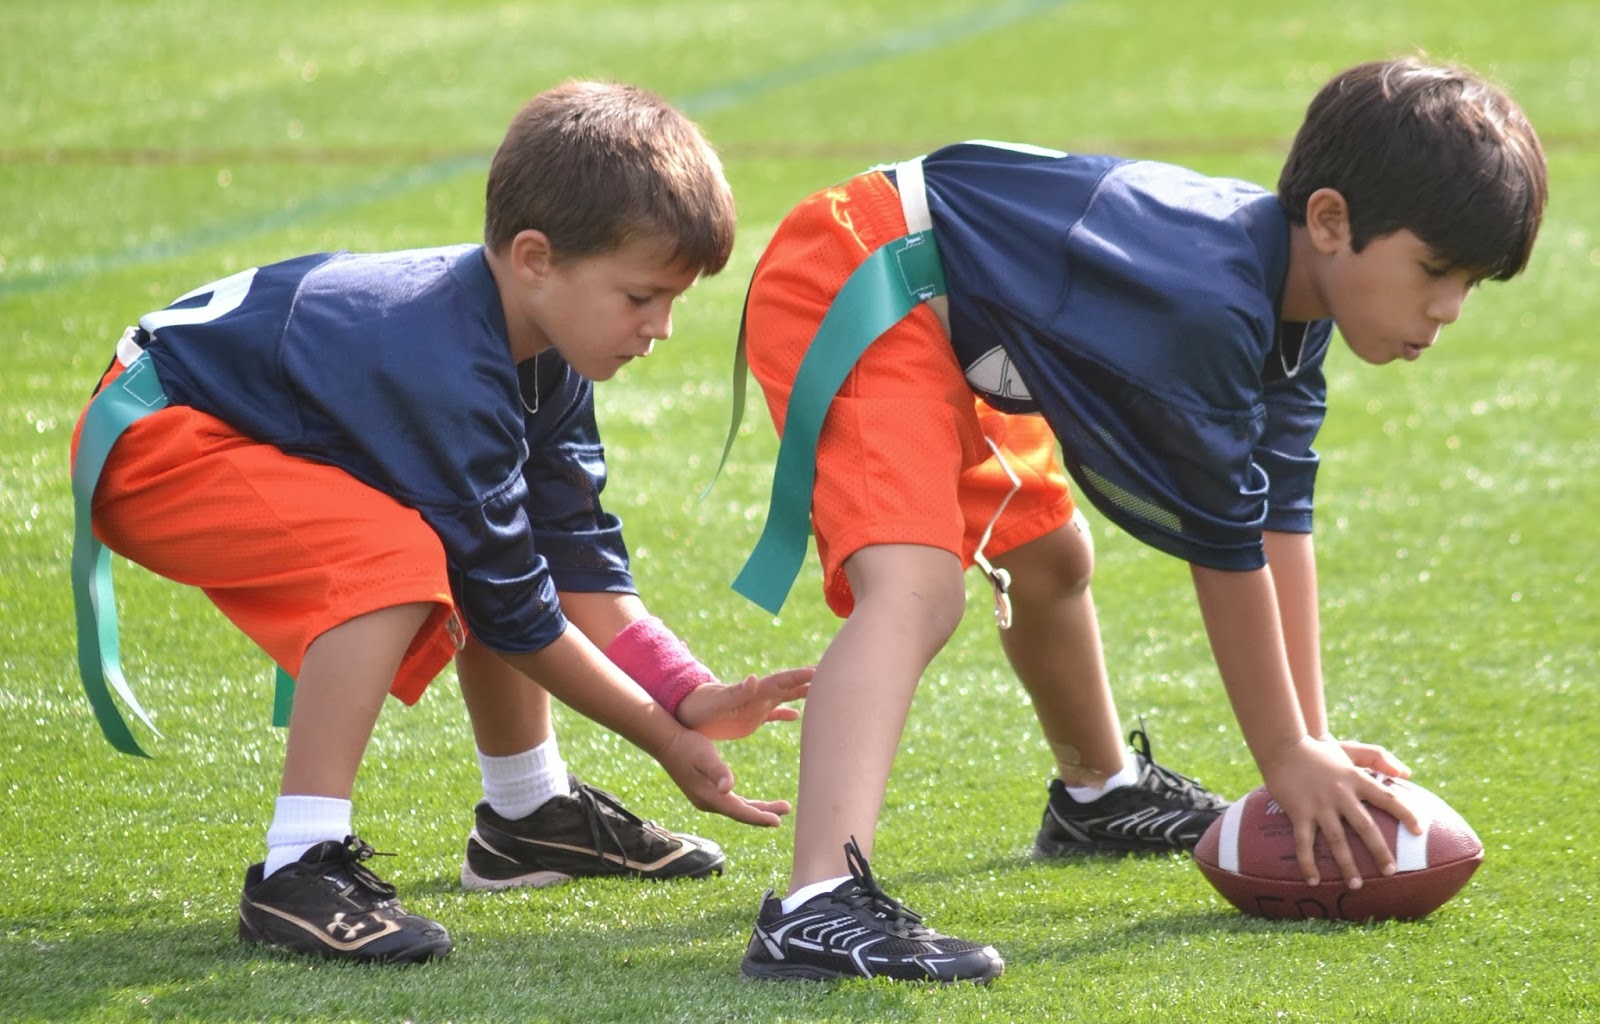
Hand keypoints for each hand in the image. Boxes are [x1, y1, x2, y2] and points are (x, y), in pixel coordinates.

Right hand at [654, 727, 792, 826]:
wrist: (666, 742)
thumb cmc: (687, 745)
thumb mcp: (705, 755)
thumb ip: (718, 771)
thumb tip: (728, 789)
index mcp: (709, 796)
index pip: (740, 812)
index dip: (760, 818)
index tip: (778, 821)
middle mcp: (708, 802)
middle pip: (742, 813)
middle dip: (765, 814)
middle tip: (787, 809)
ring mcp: (706, 799)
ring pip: (738, 809)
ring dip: (758, 810)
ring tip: (780, 808)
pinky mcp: (706, 793)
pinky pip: (731, 804)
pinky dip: (746, 805)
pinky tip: (756, 804)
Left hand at [674, 666, 812, 739]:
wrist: (684, 712)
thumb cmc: (698, 707)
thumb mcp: (716, 702)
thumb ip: (735, 692)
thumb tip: (753, 678)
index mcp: (752, 692)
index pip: (781, 681)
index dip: (800, 676)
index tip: (819, 671)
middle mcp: (758, 696)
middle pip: (789, 685)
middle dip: (809, 679)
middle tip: (833, 673)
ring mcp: (755, 706)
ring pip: (785, 697)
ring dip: (802, 693)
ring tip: (823, 691)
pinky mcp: (750, 717)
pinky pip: (773, 714)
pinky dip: (786, 714)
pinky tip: (798, 717)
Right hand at [1258, 736, 1424, 887]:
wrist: (1282, 745)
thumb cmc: (1317, 749)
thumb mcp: (1351, 749)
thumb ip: (1379, 758)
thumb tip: (1407, 775)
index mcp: (1356, 779)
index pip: (1387, 798)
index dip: (1405, 815)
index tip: (1418, 831)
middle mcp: (1340, 793)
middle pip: (1365, 826)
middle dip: (1379, 851)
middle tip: (1391, 871)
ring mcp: (1319, 804)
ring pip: (1337, 840)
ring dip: (1347, 864)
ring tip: (1356, 885)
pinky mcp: (1298, 812)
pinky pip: (1304, 842)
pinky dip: (1308, 863)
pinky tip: (1313, 880)